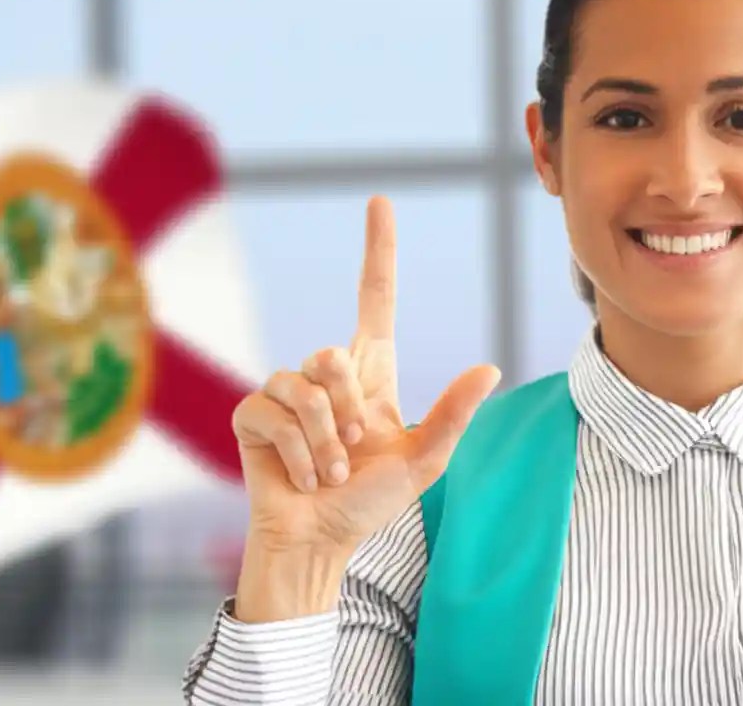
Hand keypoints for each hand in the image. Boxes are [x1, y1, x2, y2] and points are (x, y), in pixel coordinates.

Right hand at [232, 195, 501, 557]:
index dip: (378, 252)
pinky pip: (272, 410)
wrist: (319, 539)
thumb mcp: (424, 461)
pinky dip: (296, 450)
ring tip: (329, 472)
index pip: (373, 299)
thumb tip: (491, 368)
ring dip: (324, 441)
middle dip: (348, 410)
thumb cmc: (370, 502)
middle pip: (333, 354)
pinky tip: (301, 474)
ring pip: (302, 385)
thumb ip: (452, 415)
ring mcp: (284, 393)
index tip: (379, 203)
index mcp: (368, 376)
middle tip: (354, 451)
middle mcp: (324, 376)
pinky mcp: (252, 415)